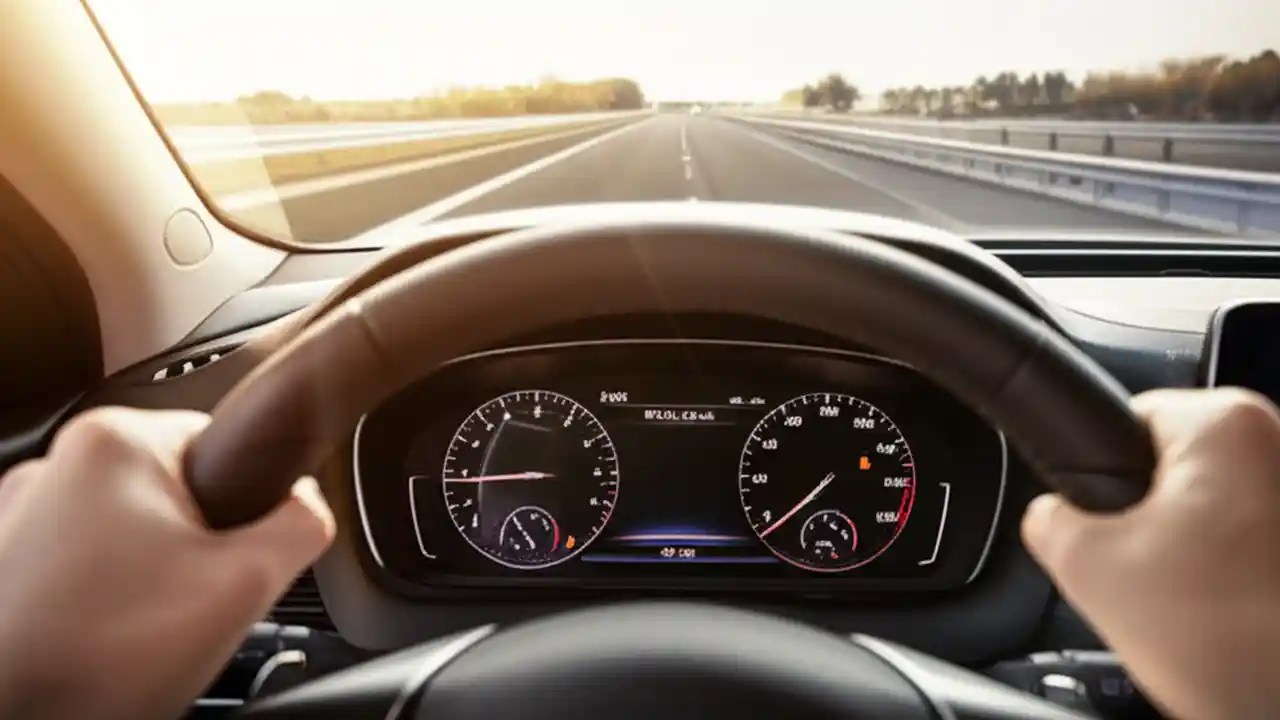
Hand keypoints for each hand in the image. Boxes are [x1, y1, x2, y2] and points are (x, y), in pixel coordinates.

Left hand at [0, 407, 333, 719]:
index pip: (225, 445)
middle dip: (195, 550)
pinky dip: (102, 598)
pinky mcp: (7, 560)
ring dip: (147, 577)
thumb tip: (311, 507)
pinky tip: (103, 638)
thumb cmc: (97, 656)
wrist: (14, 719)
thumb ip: (300, 527)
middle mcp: (54, 463)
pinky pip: (85, 565)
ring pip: (130, 536)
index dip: (247, 508)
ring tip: (138, 627)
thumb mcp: (244, 585)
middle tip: (186, 603)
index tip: (226, 559)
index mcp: (113, 441)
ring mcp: (17, 514)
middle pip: (176, 495)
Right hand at [1023, 388, 1279, 719]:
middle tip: (1145, 573)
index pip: (1124, 418)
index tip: (1106, 523)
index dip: (1098, 477)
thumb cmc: (1227, 639)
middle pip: (1171, 466)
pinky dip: (1230, 570)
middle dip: (1148, 519)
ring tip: (1189, 599)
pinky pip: (1248, 539)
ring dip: (1192, 547)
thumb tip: (1050, 516)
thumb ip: (1048, 519)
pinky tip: (1222, 612)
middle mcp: (1278, 441)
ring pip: (1213, 507)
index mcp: (1225, 424)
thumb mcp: (1088, 569)